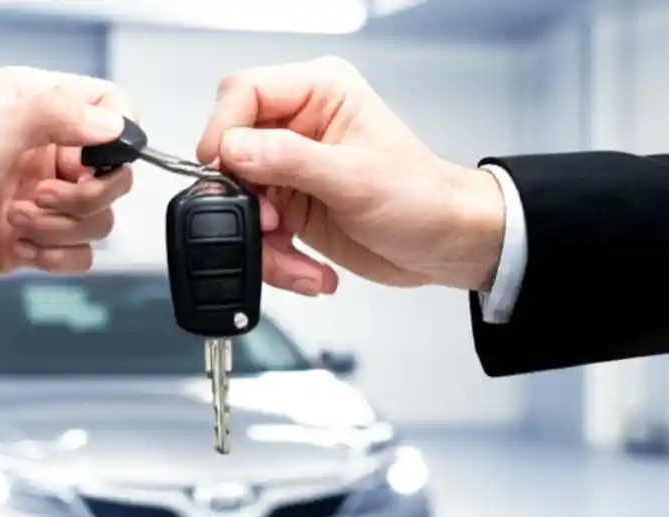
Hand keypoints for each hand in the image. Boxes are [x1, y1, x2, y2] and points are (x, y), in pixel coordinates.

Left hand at [0, 66, 134, 290]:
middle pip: (112, 174)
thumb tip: (114, 122)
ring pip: (98, 219)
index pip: (110, 108)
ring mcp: (36, 198)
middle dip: (85, 195)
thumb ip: (58, 116)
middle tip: (40, 196)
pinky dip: (57, 257)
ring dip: (63, 227)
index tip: (83, 161)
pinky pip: (77, 256)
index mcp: (34, 106)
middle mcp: (40, 150)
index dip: (113, 139)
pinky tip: (20, 248)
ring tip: (15, 222)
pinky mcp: (28, 241)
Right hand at [197, 56, 505, 295]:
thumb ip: (289, 160)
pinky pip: (254, 234)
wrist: (444, 245)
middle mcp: (298, 127)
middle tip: (269, 222)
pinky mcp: (288, 207)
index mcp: (320, 93)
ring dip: (262, 242)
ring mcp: (290, 170)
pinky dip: (274, 260)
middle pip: (231, 152)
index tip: (224, 168)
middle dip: (243, 199)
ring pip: (238, 201)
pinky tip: (308, 270)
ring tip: (295, 259)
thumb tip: (234, 148)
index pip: (245, 93)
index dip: (225, 130)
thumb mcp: (356, 178)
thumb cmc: (423, 198)